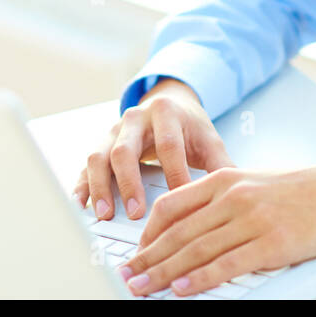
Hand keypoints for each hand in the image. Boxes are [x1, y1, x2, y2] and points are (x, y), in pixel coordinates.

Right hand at [72, 77, 233, 220]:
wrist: (170, 103)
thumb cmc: (190, 127)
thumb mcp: (209, 139)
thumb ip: (221, 164)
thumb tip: (236, 193)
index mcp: (166, 113)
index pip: (168, 145)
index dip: (173, 175)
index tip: (179, 202)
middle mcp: (136, 118)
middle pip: (126, 149)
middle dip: (129, 183)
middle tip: (136, 213)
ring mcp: (114, 130)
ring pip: (100, 155)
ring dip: (100, 186)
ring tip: (105, 214)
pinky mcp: (102, 144)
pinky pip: (86, 164)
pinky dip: (82, 184)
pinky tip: (79, 204)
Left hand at [118, 151, 315, 296]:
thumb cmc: (307, 189)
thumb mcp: (257, 183)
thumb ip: (225, 199)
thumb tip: (195, 227)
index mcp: (226, 179)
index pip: (172, 205)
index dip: (148, 232)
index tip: (137, 251)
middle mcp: (233, 197)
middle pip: (176, 231)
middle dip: (146, 257)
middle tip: (127, 274)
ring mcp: (251, 220)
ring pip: (194, 250)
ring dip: (163, 272)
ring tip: (142, 286)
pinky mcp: (271, 244)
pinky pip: (225, 265)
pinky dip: (198, 279)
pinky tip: (181, 289)